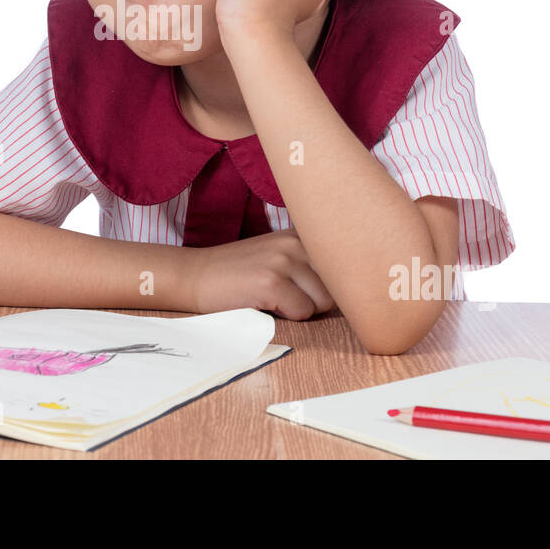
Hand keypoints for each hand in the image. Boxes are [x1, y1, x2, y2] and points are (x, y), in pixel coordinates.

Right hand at [189, 229, 337, 319]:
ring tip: (276, 298)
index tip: (340, 287)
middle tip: (289, 296)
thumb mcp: (277, 255)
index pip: (346, 260)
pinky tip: (265, 303)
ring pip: (323, 302)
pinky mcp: (271, 282)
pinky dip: (287, 316)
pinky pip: (302, 312)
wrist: (194, 276)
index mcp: (300, 233)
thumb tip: (355, 289)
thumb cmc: (240, 273)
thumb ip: (310, 263)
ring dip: (302, 309)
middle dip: (318, 299)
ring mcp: (283, 260)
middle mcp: (295, 242)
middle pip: (338, 286)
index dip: (342, 283)